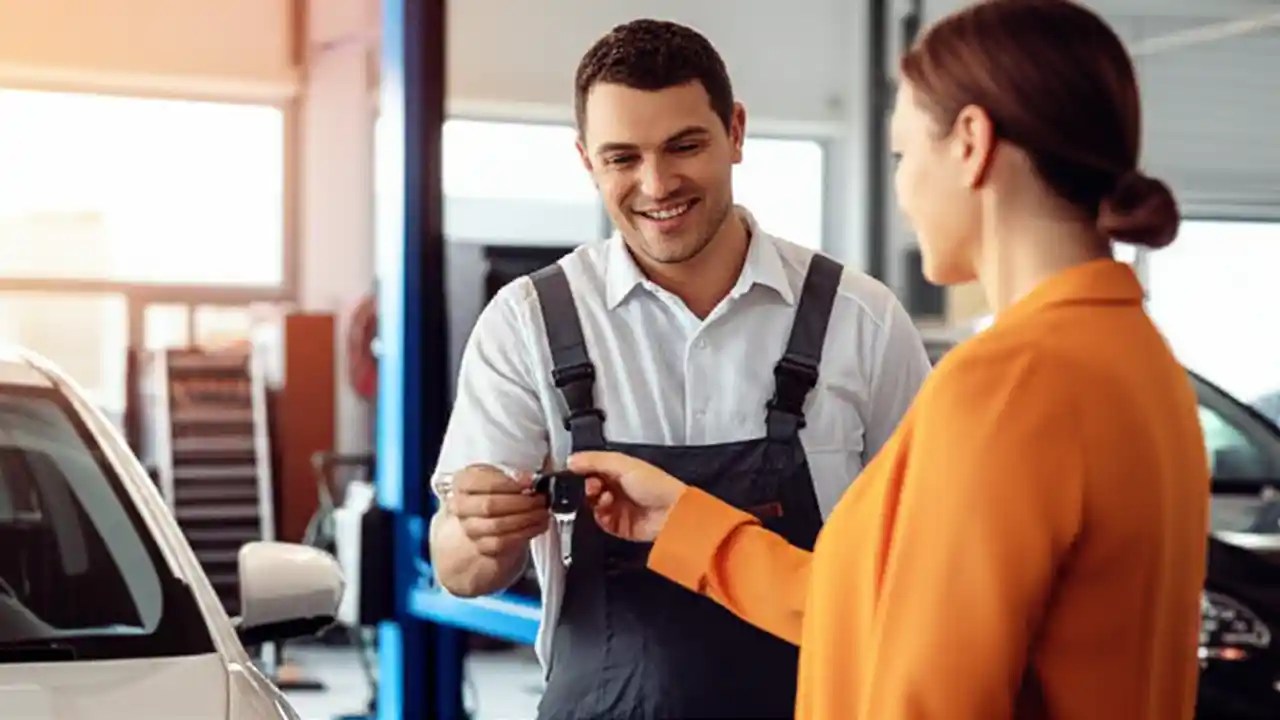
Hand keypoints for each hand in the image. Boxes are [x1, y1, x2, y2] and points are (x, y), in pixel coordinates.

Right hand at [446, 464, 548, 556]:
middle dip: (521, 502)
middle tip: (540, 498)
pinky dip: (525, 533)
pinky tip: (538, 525)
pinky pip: (503, 543)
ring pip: (498, 525)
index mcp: (463, 482)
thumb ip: (514, 474)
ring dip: (526, 518)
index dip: (509, 483)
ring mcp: (469, 527)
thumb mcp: (501, 474)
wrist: (483, 516)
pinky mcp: (481, 546)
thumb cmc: (495, 491)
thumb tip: (530, 477)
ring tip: (542, 512)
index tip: (530, 482)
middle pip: (490, 505)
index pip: (483, 482)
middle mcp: (461, 505)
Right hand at [567, 452, 687, 542]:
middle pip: (590, 488)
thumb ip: (595, 460)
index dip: (583, 470)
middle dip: (587, 486)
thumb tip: (572, 459)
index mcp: (620, 470)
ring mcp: (618, 507)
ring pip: (592, 505)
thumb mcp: (623, 464)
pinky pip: (599, 522)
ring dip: (593, 501)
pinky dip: (598, 516)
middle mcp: (618, 488)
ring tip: (603, 496)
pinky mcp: (618, 525)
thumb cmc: (657, 485)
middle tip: (592, 485)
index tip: (576, 471)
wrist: (672, 513)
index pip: (593, 468)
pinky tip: (606, 508)